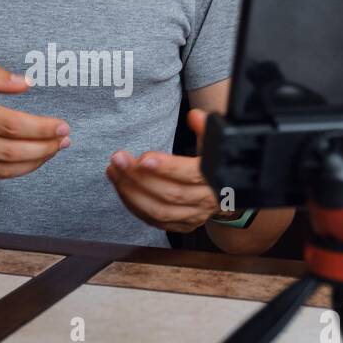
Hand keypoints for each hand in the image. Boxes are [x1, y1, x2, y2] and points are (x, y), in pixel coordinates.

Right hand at [0, 62, 69, 181]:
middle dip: (45, 148)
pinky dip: (9, 171)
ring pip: (2, 171)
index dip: (42, 128)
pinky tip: (24, 160)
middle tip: (64, 141)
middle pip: (13, 153)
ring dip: (33, 163)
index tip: (62, 125)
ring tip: (51, 152)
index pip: (12, 126)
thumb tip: (26, 84)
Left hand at [105, 107, 221, 232]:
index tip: (144, 158)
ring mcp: (193, 217)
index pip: (191, 175)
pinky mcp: (180, 226)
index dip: (167, 168)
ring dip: (131, 191)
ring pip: (158, 211)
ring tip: (113, 171)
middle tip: (118, 159)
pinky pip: (153, 220)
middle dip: (139, 177)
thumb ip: (206, 128)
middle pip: (170, 194)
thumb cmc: (216, 163)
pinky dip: (133, 204)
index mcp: (217, 179)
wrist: (228, 194)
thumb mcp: (217, 143)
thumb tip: (194, 116)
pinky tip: (121, 186)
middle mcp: (206, 202)